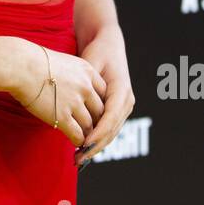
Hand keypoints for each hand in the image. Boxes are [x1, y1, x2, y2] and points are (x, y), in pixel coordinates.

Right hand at [11, 40, 106, 144]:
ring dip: (88, 135)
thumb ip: (73, 75)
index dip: (100, 104)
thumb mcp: (62, 62)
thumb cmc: (33, 62)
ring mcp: (75, 102)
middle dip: (97, 122)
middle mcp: (85, 87)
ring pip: (90, 125)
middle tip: (94, 130)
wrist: (20, 66)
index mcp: (87, 71)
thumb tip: (70, 87)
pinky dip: (78, 141)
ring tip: (86, 141)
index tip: (95, 111)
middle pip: (100, 110)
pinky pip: (77, 134)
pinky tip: (76, 144)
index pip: (104, 92)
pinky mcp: (62, 116)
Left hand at [74, 25, 134, 167]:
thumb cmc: (97, 52)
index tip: (84, 145)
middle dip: (95, 146)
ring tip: (78, 158)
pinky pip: (107, 128)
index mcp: (121, 90)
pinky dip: (96, 140)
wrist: (108, 45)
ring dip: (95, 147)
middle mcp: (126, 101)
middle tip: (78, 159)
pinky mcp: (117, 109)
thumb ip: (86, 84)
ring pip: (111, 133)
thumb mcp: (90, 64)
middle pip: (112, 130)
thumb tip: (77, 103)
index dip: (98, 133)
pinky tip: (82, 149)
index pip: (110, 118)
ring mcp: (124, 106)